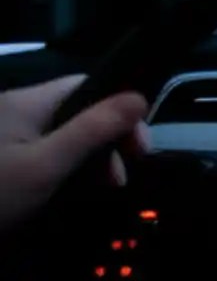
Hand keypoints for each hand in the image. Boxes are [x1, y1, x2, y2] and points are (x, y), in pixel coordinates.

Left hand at [0, 75, 148, 231]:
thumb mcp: (46, 165)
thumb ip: (93, 130)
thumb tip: (139, 97)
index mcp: (27, 102)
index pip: (88, 86)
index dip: (121, 110)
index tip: (138, 150)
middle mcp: (16, 113)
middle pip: (79, 113)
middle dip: (107, 142)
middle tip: (117, 180)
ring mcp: (7, 138)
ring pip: (64, 138)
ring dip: (88, 161)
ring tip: (99, 190)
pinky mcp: (3, 164)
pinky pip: (44, 156)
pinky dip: (64, 172)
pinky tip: (69, 194)